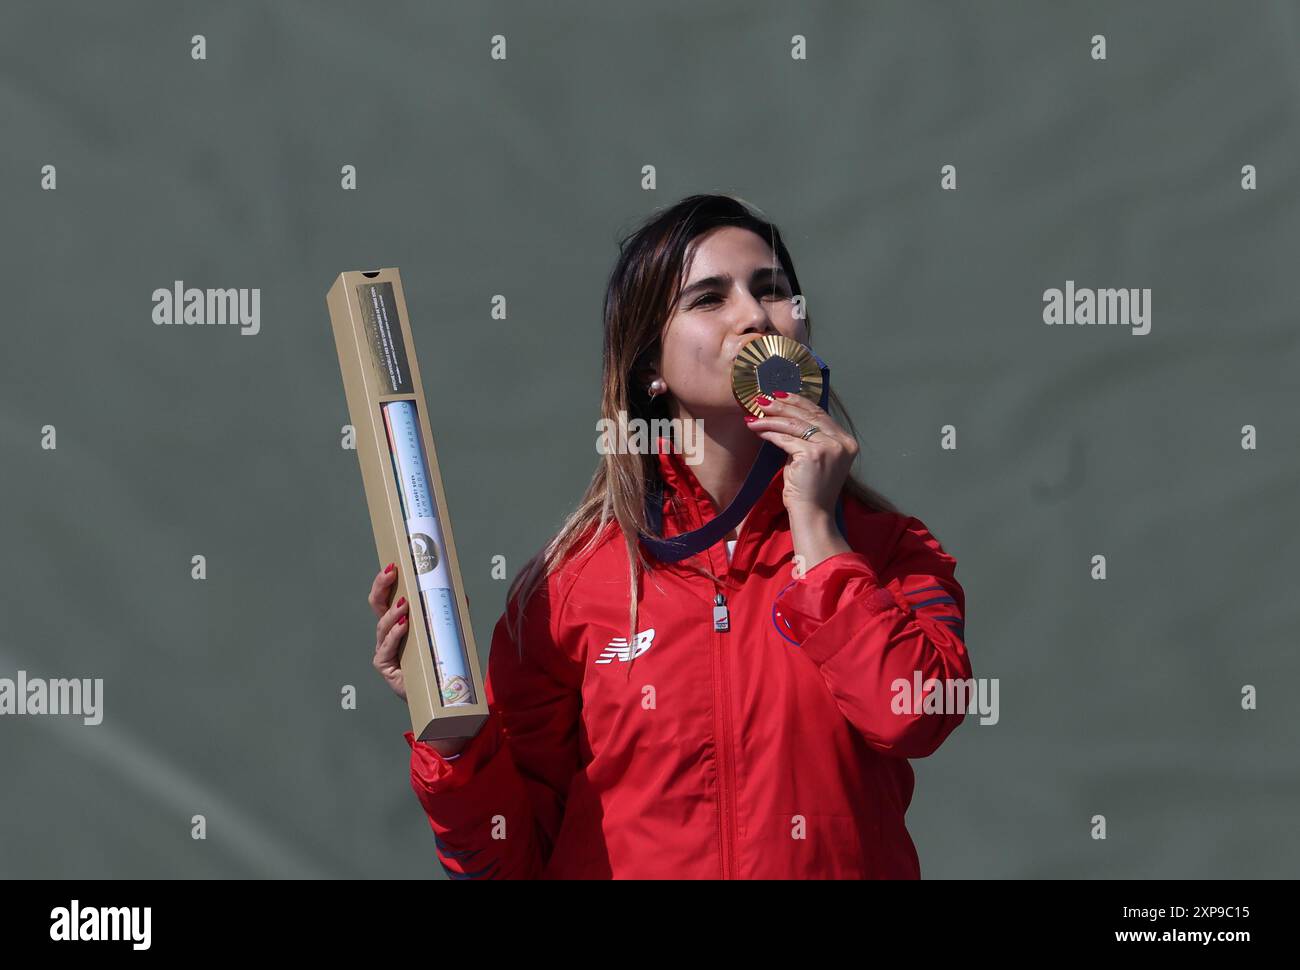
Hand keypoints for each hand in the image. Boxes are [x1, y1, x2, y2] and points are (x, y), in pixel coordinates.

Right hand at [368, 564, 469, 758]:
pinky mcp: (386, 667)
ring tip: (405, 604)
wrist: (439, 695)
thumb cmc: (439, 661)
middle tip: (391, 572)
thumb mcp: (447, 633)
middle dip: (382, 586)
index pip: (387, 596)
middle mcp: (387, 634)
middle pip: (377, 605)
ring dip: (393, 613)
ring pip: (382, 626)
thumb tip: (461, 595)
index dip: (386, 580)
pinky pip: (386, 649)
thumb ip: (450, 615)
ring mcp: (384, 650)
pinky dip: (395, 636)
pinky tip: (404, 626)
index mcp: (399, 621)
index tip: (394, 563)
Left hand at [743, 390, 858, 518]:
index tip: (780, 395)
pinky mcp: (813, 455)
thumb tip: (786, 414)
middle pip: (808, 415)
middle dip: (782, 406)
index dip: (798, 402)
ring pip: (795, 425)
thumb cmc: (811, 490)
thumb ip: (809, 437)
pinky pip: (785, 439)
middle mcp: (842, 442)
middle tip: (762, 400)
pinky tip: (757, 429)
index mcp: (846, 441)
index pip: (820, 414)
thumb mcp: (815, 458)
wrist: (813, 515)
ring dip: (771, 419)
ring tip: (755, 416)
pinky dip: (769, 433)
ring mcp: (830, 448)